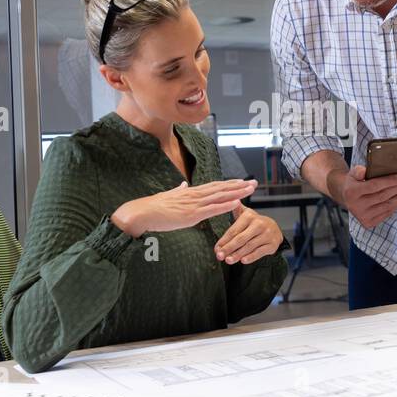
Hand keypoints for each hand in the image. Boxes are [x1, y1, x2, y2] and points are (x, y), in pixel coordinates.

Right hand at [112, 178, 256, 236]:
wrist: (142, 212)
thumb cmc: (154, 207)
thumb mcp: (169, 196)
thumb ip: (178, 190)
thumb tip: (183, 184)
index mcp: (191, 192)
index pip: (214, 186)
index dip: (229, 184)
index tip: (242, 181)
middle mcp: (195, 195)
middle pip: (221, 188)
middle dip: (238, 186)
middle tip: (254, 183)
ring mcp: (194, 204)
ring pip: (220, 196)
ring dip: (237, 193)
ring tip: (250, 189)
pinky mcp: (192, 214)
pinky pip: (212, 209)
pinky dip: (225, 206)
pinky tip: (236, 203)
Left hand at [214, 206, 283, 263]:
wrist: (275, 229)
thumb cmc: (255, 223)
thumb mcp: (246, 214)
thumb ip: (235, 209)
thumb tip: (225, 199)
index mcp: (249, 216)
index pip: (234, 230)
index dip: (224, 240)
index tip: (216, 248)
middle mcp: (259, 224)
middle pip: (241, 238)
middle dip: (229, 248)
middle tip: (219, 256)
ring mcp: (267, 234)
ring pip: (249, 246)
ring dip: (237, 255)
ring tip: (228, 260)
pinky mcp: (272, 244)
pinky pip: (260, 252)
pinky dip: (251, 257)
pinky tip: (243, 261)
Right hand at [330, 165, 396, 228]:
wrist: (346, 197)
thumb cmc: (354, 182)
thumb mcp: (353, 173)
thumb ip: (358, 170)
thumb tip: (363, 170)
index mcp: (351, 192)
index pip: (373, 187)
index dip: (388, 182)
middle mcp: (356, 206)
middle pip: (383, 196)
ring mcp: (363, 216)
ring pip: (387, 206)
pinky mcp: (369, 223)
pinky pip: (387, 213)